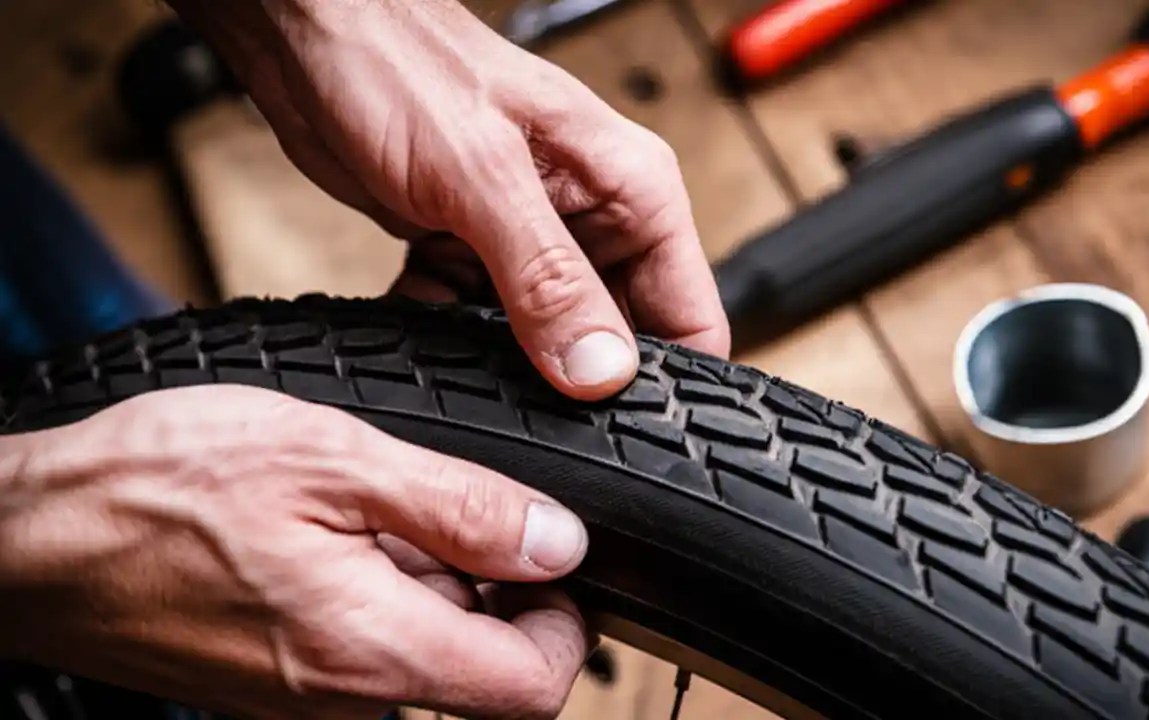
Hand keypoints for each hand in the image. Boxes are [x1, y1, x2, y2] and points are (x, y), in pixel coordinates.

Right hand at [0, 386, 589, 718]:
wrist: (28, 537)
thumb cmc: (155, 488)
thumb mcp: (330, 461)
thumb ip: (460, 508)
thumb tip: (557, 542)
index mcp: (373, 652)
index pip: (533, 689)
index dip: (566, 625)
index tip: (552, 560)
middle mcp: (345, 698)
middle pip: (481, 671)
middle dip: (493, 590)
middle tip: (447, 507)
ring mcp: (305, 698)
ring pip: (422, 652)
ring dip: (430, 582)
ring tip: (374, 506)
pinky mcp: (274, 681)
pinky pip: (362, 645)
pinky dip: (376, 588)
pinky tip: (332, 527)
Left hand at [166, 0, 731, 399]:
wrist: (309, 40)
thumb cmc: (400, 62)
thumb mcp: (481, 175)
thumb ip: (547, 279)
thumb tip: (601, 371)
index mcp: (631, 192)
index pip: (691, 315)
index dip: (669, 387)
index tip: (629, 441)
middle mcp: (592, 223)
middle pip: (619, 343)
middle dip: (580, 387)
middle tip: (538, 416)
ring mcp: (534, 244)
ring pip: (547, 345)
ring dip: (509, 366)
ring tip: (470, 364)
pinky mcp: (476, 257)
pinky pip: (481, 329)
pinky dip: (450, 341)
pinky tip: (423, 329)